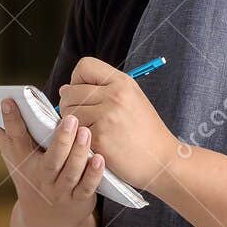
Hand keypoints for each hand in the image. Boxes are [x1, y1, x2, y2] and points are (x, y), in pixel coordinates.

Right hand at [0, 97, 106, 226]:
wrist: (47, 223)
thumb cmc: (33, 181)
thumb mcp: (17, 163)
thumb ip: (8, 139)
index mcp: (25, 165)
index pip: (17, 140)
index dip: (11, 121)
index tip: (9, 100)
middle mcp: (42, 179)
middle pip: (51, 160)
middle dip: (60, 140)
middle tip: (70, 119)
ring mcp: (60, 191)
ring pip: (70, 173)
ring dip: (79, 153)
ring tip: (86, 132)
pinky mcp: (79, 200)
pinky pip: (87, 187)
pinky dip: (93, 174)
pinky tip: (100, 158)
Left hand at [56, 57, 178, 188]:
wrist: (161, 160)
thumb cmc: (144, 131)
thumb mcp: (131, 98)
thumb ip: (102, 88)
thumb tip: (64, 89)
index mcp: (123, 82)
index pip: (84, 66)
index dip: (77, 80)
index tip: (84, 93)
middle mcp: (114, 95)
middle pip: (70, 91)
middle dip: (70, 104)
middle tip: (84, 116)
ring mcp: (106, 116)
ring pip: (67, 112)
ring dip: (72, 123)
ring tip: (89, 129)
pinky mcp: (99, 138)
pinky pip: (73, 133)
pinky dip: (78, 139)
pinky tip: (93, 143)